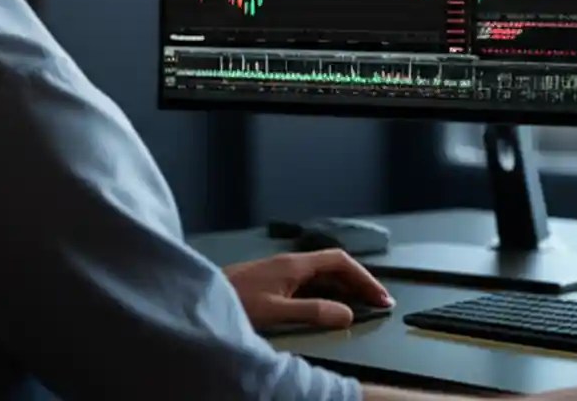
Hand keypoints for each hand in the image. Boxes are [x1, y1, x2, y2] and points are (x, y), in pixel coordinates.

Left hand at [224, 249, 393, 329]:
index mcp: (294, 264)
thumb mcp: (275, 311)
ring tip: (361, 306)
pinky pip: (310, 283)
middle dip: (360, 283)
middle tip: (378, 303)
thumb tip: (345, 314)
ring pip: (323, 275)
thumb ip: (313, 312)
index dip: (364, 278)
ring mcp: (282, 271)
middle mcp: (291, 263)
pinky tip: (330, 306)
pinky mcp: (273, 281)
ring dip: (345, 288)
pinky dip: (328, 292)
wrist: (196, 299)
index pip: (340, 262)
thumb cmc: (232, 301)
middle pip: (335, 267)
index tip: (379, 296)